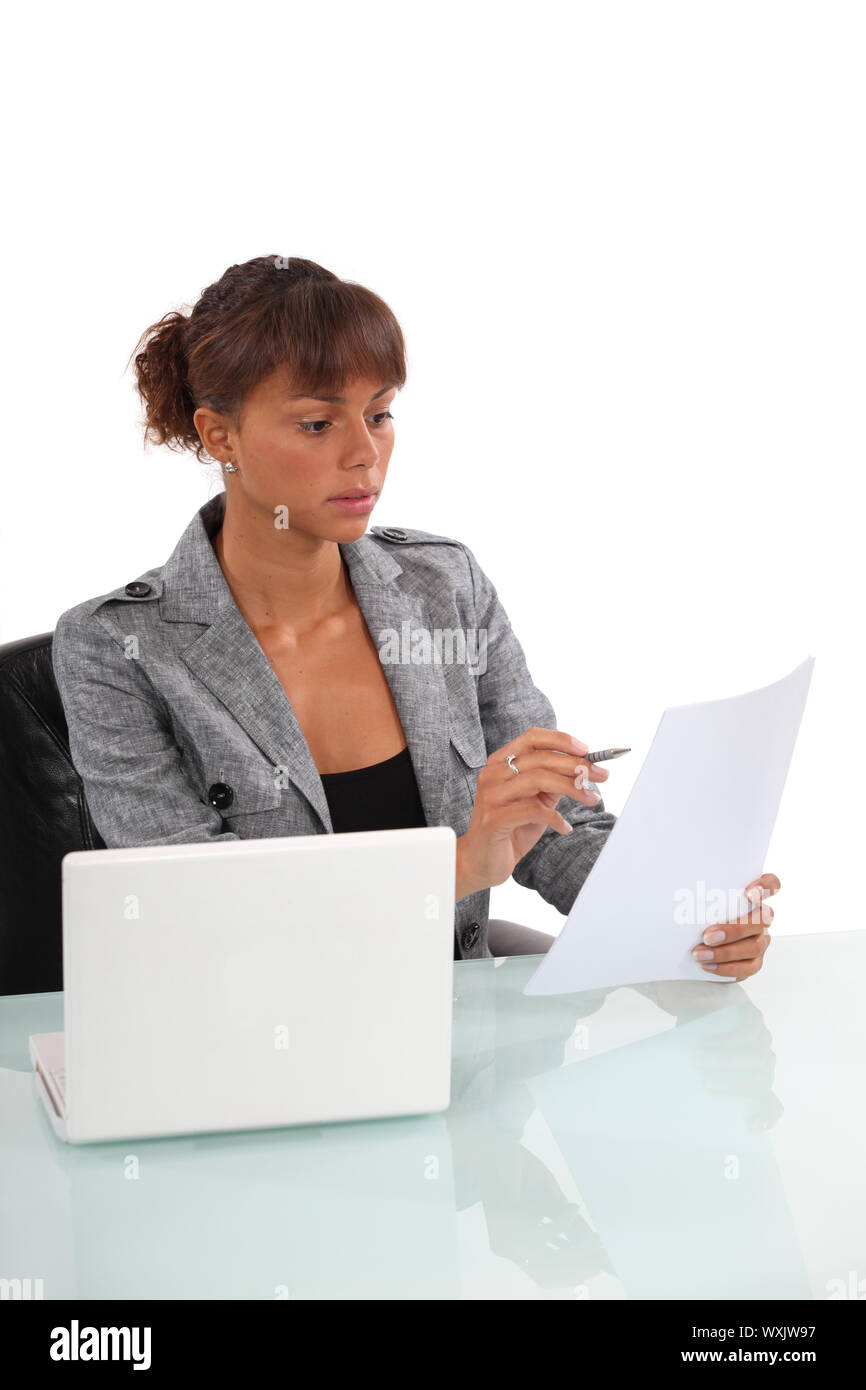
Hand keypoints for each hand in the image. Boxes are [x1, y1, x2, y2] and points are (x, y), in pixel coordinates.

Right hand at [455, 726, 608, 899]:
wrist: (481, 861)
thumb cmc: (510, 829)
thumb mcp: (536, 801)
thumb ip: (552, 783)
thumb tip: (583, 768)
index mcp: (500, 763)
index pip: (532, 738)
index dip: (561, 740)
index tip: (587, 750)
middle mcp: (493, 775)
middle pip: (540, 759)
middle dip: (576, 766)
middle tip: (601, 775)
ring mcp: (491, 796)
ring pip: (538, 779)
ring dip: (572, 788)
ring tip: (592, 799)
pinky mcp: (494, 819)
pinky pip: (533, 811)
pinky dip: (555, 818)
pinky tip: (565, 827)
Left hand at [691, 873, 780, 980]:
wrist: (693, 945)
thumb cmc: (699, 917)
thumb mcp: (699, 902)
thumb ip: (701, 895)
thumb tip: (681, 893)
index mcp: (751, 897)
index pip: (770, 884)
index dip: (766, 886)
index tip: (749, 892)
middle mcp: (760, 918)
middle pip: (762, 920)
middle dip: (734, 929)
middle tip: (707, 936)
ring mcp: (760, 939)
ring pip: (754, 946)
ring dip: (725, 952)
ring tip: (699, 954)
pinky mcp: (754, 961)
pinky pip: (748, 967)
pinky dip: (726, 968)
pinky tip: (708, 965)